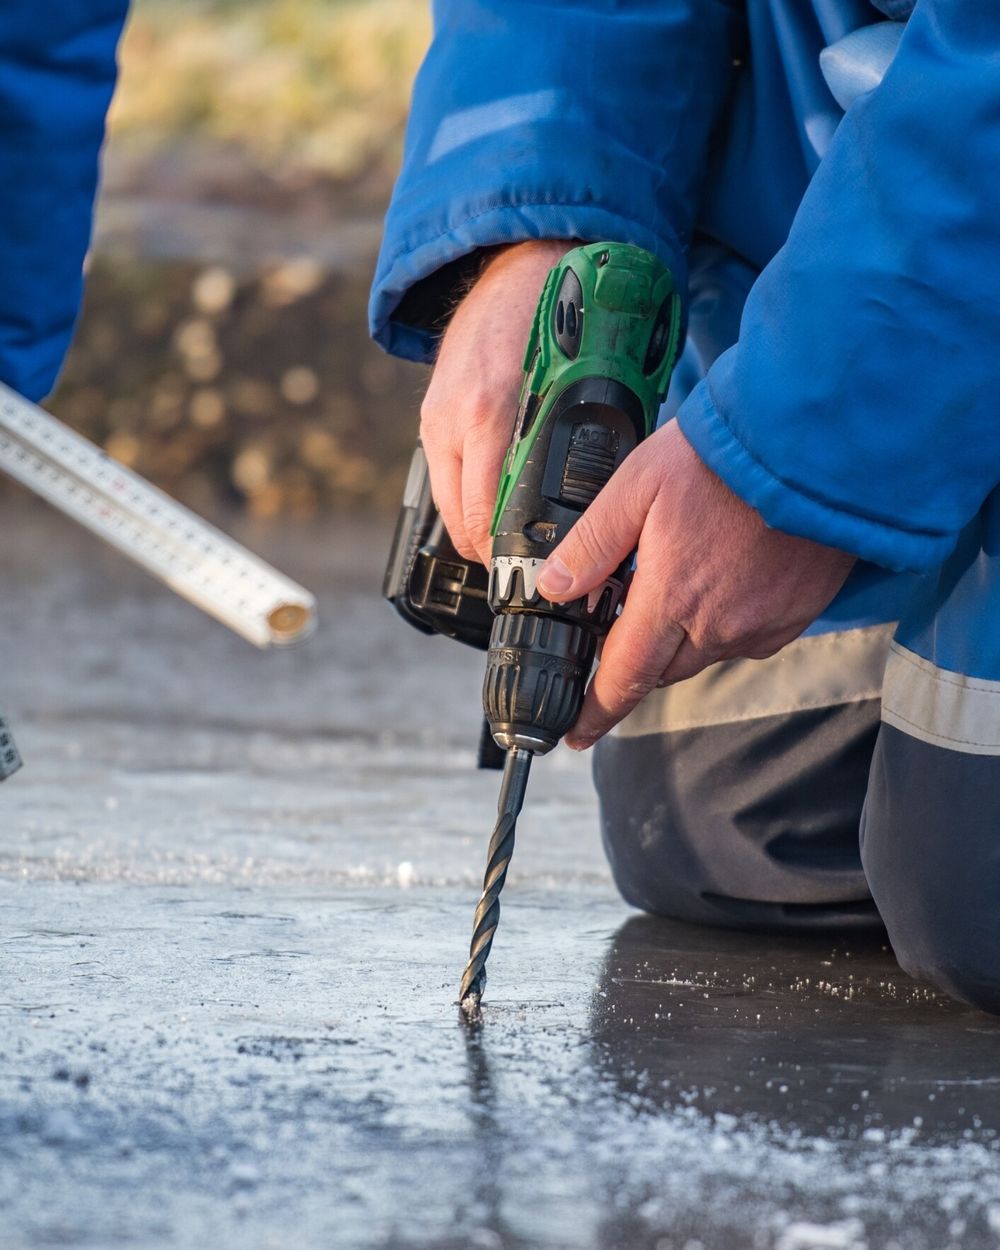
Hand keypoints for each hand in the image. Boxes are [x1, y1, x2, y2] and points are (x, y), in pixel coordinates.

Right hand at [421, 239, 573, 563]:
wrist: (527, 260)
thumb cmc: (567, 320)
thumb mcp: (589, 385)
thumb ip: (584, 444)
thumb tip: (598, 504)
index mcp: (496, 413)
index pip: (487, 515)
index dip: (510, 555)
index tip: (536, 574)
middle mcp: (458, 417)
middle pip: (461, 520)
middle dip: (491, 551)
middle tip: (525, 568)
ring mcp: (437, 413)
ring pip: (446, 503)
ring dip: (474, 527)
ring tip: (508, 543)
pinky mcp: (430, 410)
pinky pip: (442, 473)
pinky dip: (463, 495)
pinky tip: (490, 502)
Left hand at [535, 422, 855, 748]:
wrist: (814, 446)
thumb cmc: (725, 458)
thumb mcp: (638, 484)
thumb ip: (593, 542)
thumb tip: (555, 587)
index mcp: (672, 600)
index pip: (624, 678)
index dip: (596, 712)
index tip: (577, 734)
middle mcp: (718, 627)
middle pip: (662, 668)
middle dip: (638, 655)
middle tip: (624, 619)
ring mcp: (762, 625)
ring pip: (704, 653)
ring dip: (683, 634)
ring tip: (681, 580)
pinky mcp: (795, 615)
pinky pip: (747, 638)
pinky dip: (726, 621)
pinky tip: (724, 577)